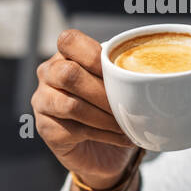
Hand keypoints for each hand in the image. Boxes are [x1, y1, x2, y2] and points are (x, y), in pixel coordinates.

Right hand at [33, 29, 138, 187]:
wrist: (102, 149)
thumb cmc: (110, 108)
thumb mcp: (117, 84)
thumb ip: (121, 72)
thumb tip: (148, 75)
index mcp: (65, 54)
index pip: (69, 41)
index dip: (94, 55)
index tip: (119, 73)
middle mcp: (48, 74)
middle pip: (68, 74)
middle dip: (103, 92)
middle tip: (127, 105)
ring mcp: (42, 101)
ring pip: (71, 105)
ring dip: (105, 117)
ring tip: (126, 125)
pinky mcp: (45, 128)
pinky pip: (73, 130)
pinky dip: (104, 135)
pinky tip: (121, 138)